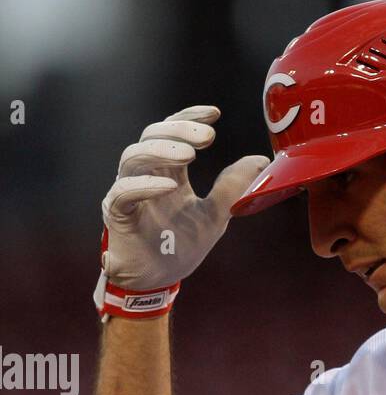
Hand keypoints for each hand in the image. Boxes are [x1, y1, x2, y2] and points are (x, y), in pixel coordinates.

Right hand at [94, 105, 268, 311]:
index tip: (214, 113)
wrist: (159, 281)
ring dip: (162, 151)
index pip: (173, 132)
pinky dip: (145, 186)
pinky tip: (170, 186)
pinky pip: (124, 192)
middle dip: (179, 130)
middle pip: (152, 136)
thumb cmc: (180, 247)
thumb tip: (260, 161)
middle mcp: (145, 175)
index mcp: (167, 171)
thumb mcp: (215, 215)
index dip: (190, 117)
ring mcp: (128, 191)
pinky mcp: (116, 213)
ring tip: (190, 154)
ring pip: (133, 156)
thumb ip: (232, 187)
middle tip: (207, 136)